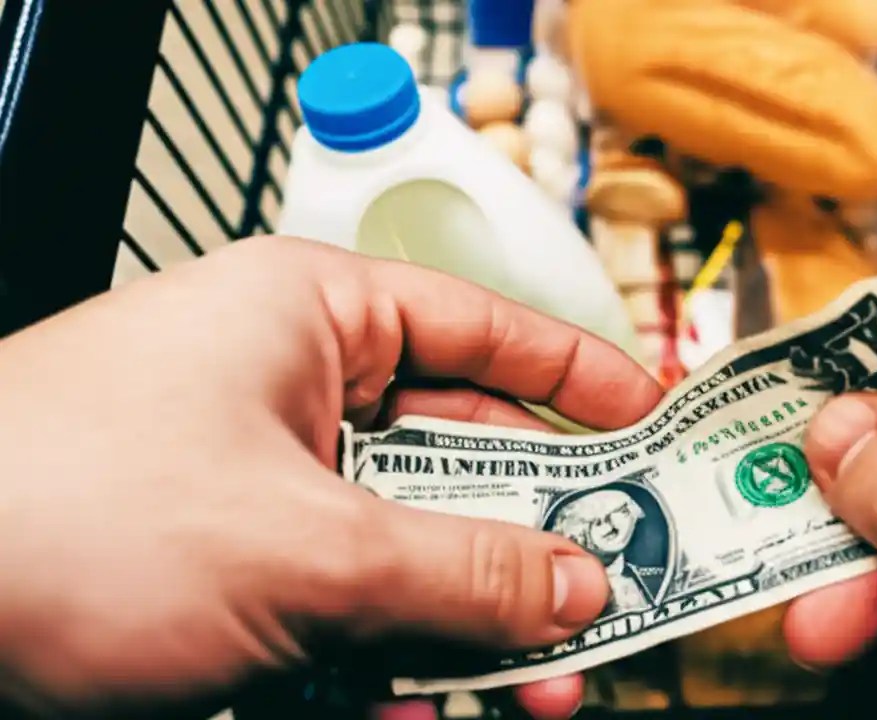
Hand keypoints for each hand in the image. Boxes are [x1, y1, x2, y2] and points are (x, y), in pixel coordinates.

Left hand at [0, 236, 662, 718]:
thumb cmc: (57, 514)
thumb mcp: (305, 548)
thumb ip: (461, 568)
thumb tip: (577, 585)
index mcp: (311, 318)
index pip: (483, 326)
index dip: (579, 376)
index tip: (654, 428)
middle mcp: (290, 388)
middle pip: (460, 456)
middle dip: (535, 542)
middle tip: (609, 601)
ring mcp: (258, 480)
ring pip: (407, 545)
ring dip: (468, 619)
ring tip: (532, 685)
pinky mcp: (228, 564)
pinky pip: (343, 603)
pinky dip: (385, 658)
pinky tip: (412, 710)